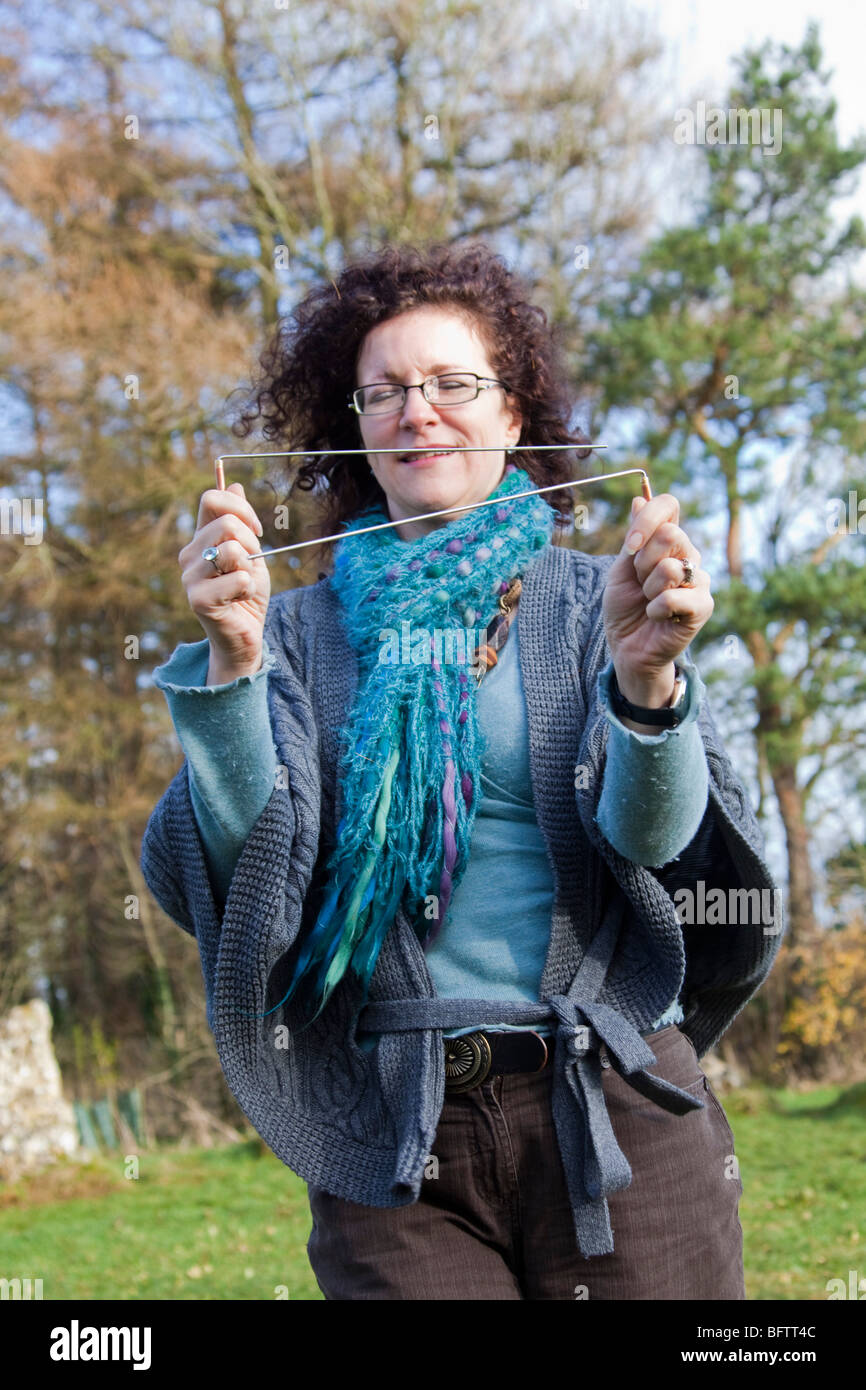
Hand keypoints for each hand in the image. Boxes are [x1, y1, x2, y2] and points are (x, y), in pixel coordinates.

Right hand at [178, 481, 269, 680]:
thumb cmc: (246, 595)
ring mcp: (190, 577)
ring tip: (244, 584)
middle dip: (252, 541)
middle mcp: (190, 554)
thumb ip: (241, 521)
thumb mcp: (250, 552)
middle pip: (227, 523)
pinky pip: (237, 577)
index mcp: (201, 538)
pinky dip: (248, 587)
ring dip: (250, 566)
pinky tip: (239, 600)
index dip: (241, 508)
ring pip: (231, 549)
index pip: (212, 499)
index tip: (256, 530)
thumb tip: (234, 484)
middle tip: (253, 564)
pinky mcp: (198, 599)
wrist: (243, 635)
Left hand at [602, 493, 712, 707]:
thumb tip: (638, 498)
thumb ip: (633, 537)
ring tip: (649, 602)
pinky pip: (674, 597)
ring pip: (670, 567)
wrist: (629, 648)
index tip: (630, 546)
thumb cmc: (625, 608)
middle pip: (670, 533)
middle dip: (642, 561)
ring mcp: (700, 580)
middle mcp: (689, 555)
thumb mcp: (621, 569)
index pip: (669, 505)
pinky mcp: (703, 606)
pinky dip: (655, 609)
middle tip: (639, 583)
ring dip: (648, 588)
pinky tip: (657, 617)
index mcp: (669, 541)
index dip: (647, 519)